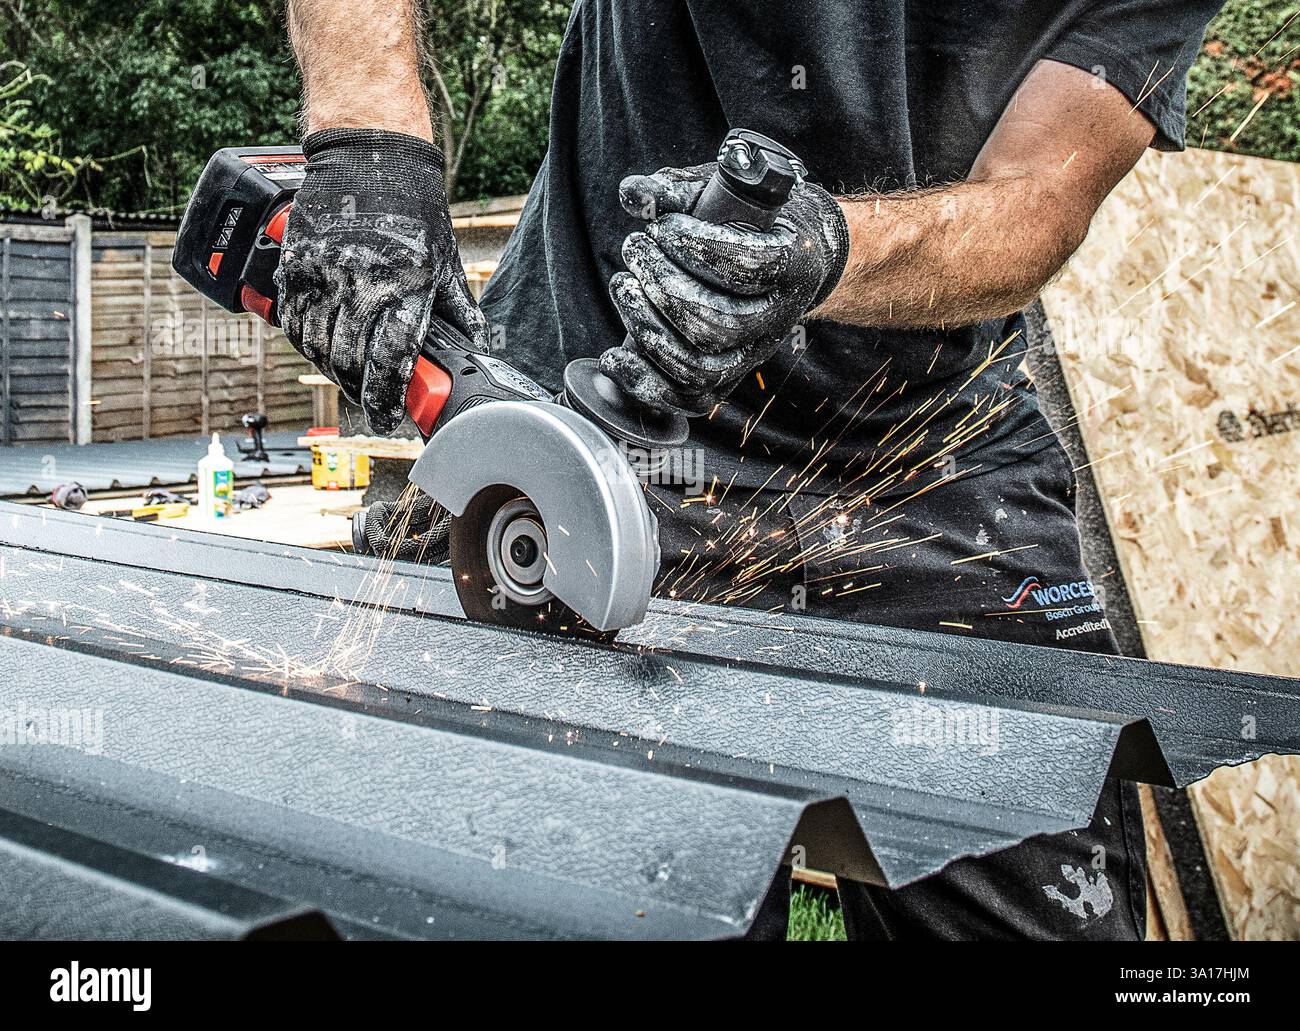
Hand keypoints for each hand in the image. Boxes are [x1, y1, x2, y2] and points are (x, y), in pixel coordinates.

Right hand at [275, 128, 486, 433]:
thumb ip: (458, 309)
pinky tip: (319, 348)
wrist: (369, 151)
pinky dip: (305, 342)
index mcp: (405, 287)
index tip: (389, 417)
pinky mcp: (296, 265)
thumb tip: (478, 347)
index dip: (388, 397)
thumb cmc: (413, 207)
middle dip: (359, 391)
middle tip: (369, 402)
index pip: (392, 360)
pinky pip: (293, 320)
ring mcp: (324, 275)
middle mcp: (362, 284)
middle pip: (352, 361)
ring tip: (347, 379)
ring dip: (332, 371)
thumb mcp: (445, 259)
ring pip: (319, 346)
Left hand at [600, 163, 848, 415]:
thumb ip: (677, 189)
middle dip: (663, 285)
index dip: (698, 247)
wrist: (786, 259)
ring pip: (702, 367)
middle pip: (719, 323)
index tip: (663, 227)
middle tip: (635, 249)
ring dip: (648, 329)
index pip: (748, 264)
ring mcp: (753, 355)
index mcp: (793, 264)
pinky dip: (645, 384)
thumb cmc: (750, 221)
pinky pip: (689, 400)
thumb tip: (632, 194)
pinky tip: (613, 357)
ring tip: (624, 287)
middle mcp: (779, 319)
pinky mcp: (727, 379)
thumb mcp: (722, 193)